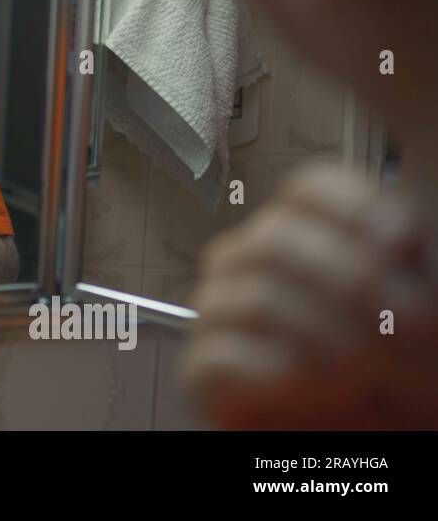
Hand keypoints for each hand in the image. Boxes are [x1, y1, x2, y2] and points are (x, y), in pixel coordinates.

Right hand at [179, 162, 437, 428]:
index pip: (309, 187)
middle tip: (395, 331)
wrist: (378, 430)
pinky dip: (276, 374)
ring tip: (362, 369)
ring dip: (321, 337)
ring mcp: (220, 316)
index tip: (400, 249)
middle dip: (348, 286)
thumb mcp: (415, 308)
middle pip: (273, 239)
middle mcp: (252, 265)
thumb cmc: (398, 374)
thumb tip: (390, 234)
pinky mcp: (203, 371)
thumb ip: (393, 260)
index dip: (356, 211)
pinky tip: (315, 386)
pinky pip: (219, 357)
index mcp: (307, 235)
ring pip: (250, 298)